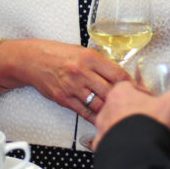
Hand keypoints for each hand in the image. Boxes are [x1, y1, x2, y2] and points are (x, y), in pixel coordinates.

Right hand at [0, 39, 131, 120]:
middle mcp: (82, 72)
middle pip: (111, 91)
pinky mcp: (64, 99)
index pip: (117, 73)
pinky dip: (95, 117)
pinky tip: (102, 118)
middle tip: (132, 104)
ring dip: (110, 109)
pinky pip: (84, 112)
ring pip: (99, 103)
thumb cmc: (56, 53)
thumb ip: (98, 62)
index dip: (131, 84)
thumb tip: (117, 73)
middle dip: (124, 99)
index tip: (137, 89)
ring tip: (119, 111)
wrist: (32, 60)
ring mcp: (72, 87)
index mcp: (89, 57)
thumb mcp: (80, 50)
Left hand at [93, 81, 169, 148]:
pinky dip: (117, 141)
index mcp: (120, 93)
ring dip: (123, 125)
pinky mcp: (102, 144)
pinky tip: (130, 144)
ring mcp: (103, 127)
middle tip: (147, 117)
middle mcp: (107, 108)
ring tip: (140, 132)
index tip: (151, 100)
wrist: (140, 153)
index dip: (141, 92)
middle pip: (119, 104)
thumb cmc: (152, 125)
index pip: (128, 85)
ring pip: (112, 122)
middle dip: (131, 109)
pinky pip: (108, 140)